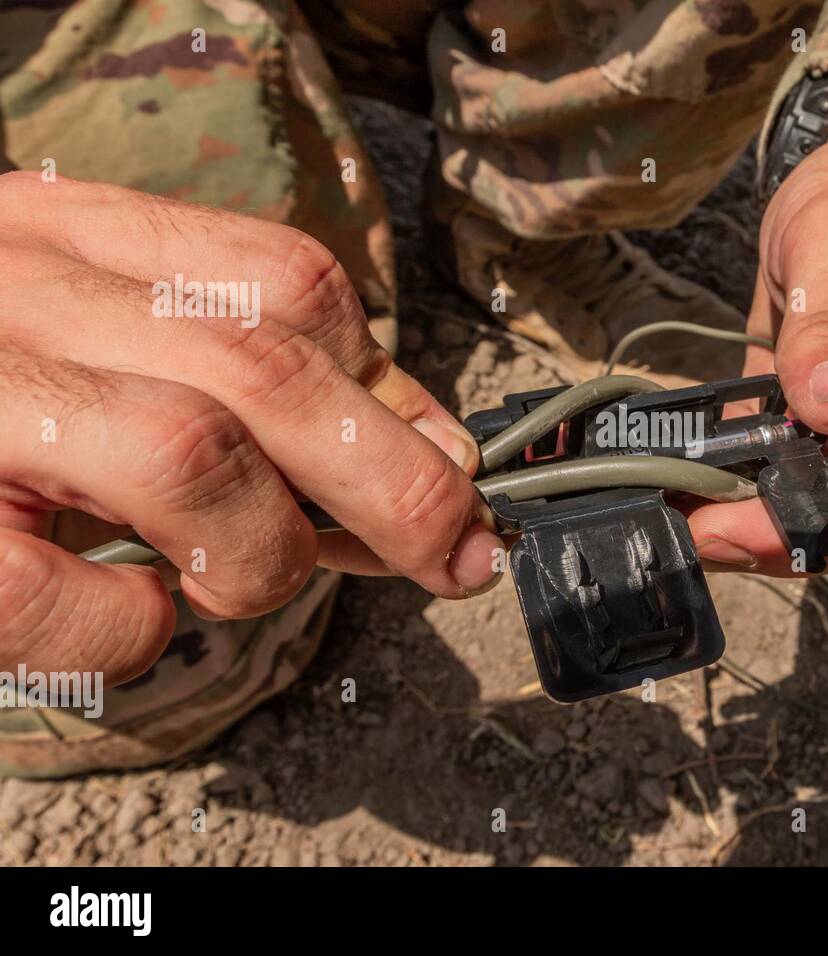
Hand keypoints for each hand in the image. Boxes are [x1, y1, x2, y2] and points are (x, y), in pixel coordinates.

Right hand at [0, 173, 501, 685]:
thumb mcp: (115, 330)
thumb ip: (259, 379)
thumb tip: (429, 454)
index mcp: (83, 235)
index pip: (294, 288)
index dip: (397, 394)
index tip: (456, 478)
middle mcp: (24, 292)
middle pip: (268, 368)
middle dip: (394, 482)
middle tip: (454, 557)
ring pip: (186, 456)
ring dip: (260, 552)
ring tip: (238, 579)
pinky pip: (51, 589)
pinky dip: (128, 624)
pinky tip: (132, 608)